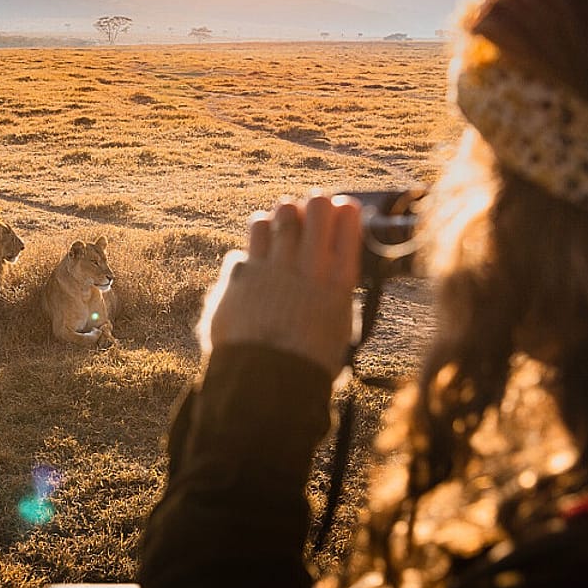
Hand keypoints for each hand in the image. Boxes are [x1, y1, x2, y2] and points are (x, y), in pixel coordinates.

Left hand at [198, 193, 361, 378]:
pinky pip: (248, 245)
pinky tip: (256, 252)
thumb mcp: (336, 329)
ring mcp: (272, 268)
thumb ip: (333, 297)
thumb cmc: (308, 365)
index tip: (344, 206)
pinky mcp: (240, 274)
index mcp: (338, 283)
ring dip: (282, 214)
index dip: (345, 211)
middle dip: (315, 203)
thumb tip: (332, 278)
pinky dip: (253, 245)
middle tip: (313, 204)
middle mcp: (307, 268)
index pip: (347, 227)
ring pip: (278, 217)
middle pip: (314, 210)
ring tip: (283, 220)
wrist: (264, 384)